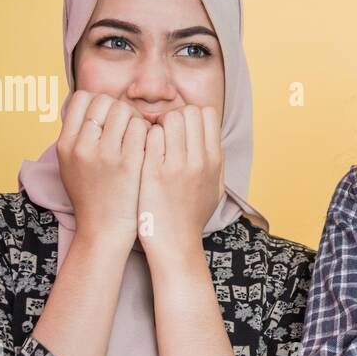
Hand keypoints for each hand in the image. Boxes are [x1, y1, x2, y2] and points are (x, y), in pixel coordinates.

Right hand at [56, 90, 148, 243]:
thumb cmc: (92, 197)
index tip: (109, 117)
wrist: (104, 230)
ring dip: (136, 119)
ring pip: (124, 111)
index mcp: (66, 144)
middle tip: (128, 127)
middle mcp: (82, 146)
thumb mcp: (71, 165)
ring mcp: (105, 154)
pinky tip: (150, 146)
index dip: (99, 102)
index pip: (82, 98)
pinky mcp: (129, 163)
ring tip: (139, 136)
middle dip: (120, 109)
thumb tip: (92, 109)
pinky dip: (148, 132)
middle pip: (104, 101)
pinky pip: (142, 128)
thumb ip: (78, 137)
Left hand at [137, 105, 223, 259]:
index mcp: (215, 161)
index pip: (207, 114)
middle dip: (173, 117)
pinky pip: (151, 135)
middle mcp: (200, 160)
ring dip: (158, 124)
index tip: (179, 129)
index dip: (191, 115)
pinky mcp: (154, 172)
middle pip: (189, 112)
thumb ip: (215, 163)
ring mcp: (177, 165)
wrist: (175, 243)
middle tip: (162, 133)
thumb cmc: (192, 217)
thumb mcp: (215, 189)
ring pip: (170, 119)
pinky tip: (141, 151)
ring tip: (150, 141)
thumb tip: (211, 140)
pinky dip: (145, 137)